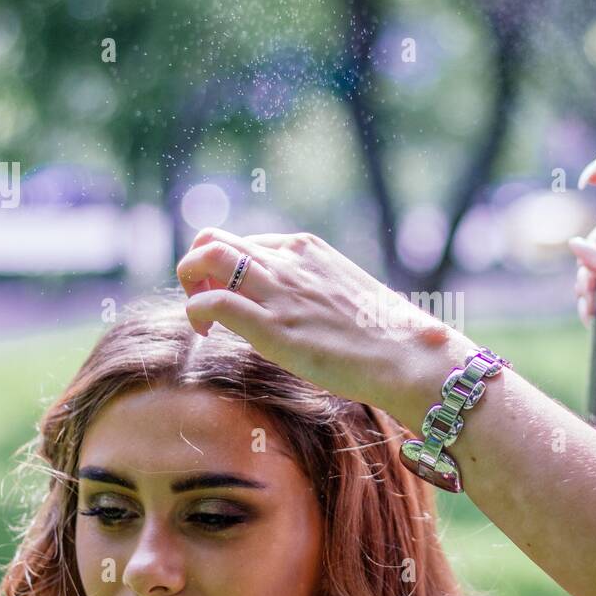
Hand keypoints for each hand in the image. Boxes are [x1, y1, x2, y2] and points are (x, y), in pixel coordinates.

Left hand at [175, 227, 468, 414]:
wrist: (406, 355)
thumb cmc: (383, 334)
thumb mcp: (344, 292)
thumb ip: (312, 288)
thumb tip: (297, 307)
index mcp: (304, 248)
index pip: (242, 241)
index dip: (223, 267)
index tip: (226, 295)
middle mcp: (286, 260)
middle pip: (213, 239)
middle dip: (196, 268)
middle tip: (204, 301)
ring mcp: (278, 291)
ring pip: (205, 258)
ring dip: (189, 282)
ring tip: (201, 316)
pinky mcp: (272, 327)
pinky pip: (211, 303)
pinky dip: (195, 313)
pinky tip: (206, 334)